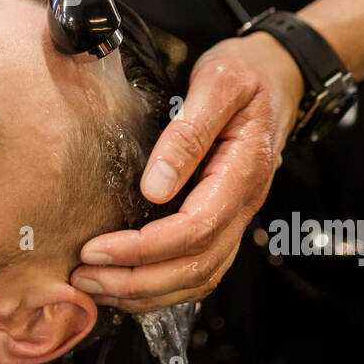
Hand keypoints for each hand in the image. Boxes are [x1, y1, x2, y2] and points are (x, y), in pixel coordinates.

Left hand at [70, 31, 305, 310]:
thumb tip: (154, 188)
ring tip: (95, 286)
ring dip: (146, 291)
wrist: (279, 73)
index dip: (143, 248)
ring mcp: (238, 215)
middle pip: (195, 266)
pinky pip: (200, 267)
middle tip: (83, 277)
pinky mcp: (226, 217)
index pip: (194, 230)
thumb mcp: (218, 83)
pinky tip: (126, 281)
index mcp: (243, 172)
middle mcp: (245, 203)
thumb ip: (188, 133)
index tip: (96, 248)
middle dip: (136, 280)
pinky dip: (162, 285)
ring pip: (199, 277)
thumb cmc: (244, 71)